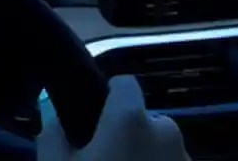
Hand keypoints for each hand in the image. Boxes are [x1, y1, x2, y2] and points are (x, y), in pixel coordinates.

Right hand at [37, 75, 189, 160]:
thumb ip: (53, 134)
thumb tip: (51, 110)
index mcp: (130, 119)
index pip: (124, 83)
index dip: (109, 99)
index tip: (94, 124)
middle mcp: (165, 131)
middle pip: (144, 119)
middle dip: (128, 135)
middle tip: (106, 160)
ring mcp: (187, 158)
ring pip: (161, 147)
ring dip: (146, 157)